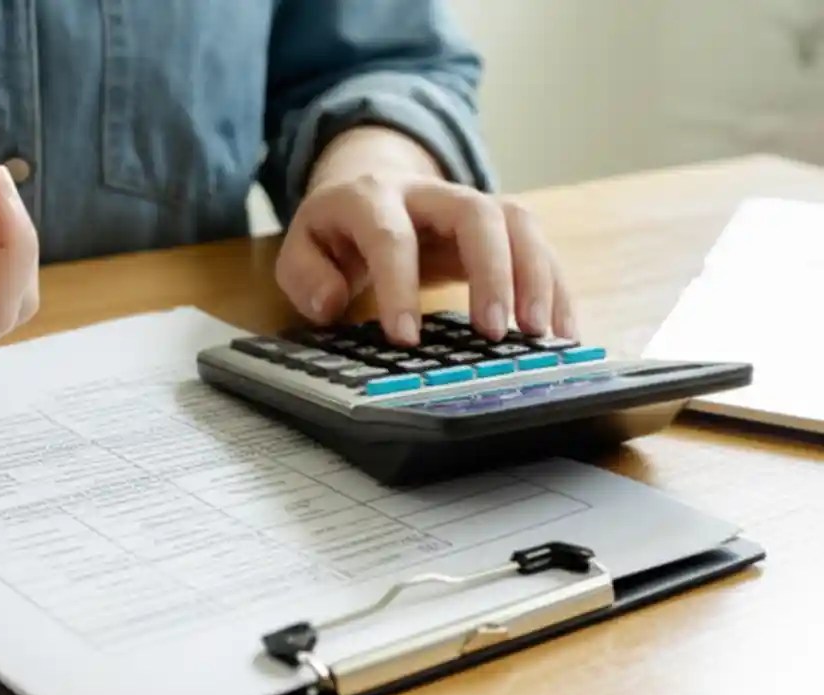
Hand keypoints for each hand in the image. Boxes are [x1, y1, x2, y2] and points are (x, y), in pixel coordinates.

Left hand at [275, 127, 576, 345]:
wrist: (369, 182)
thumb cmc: (338, 230)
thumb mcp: (302, 247)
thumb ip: (305, 275)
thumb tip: (330, 303)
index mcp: (373, 198)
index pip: (391, 237)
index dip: (400, 285)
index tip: (406, 339)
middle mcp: (430, 193)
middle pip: (476, 214)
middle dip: (492, 272)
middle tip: (494, 333)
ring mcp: (472, 204)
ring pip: (519, 223)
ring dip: (537, 277)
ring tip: (541, 335)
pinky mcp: (500, 226)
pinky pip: (538, 246)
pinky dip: (556, 287)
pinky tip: (563, 330)